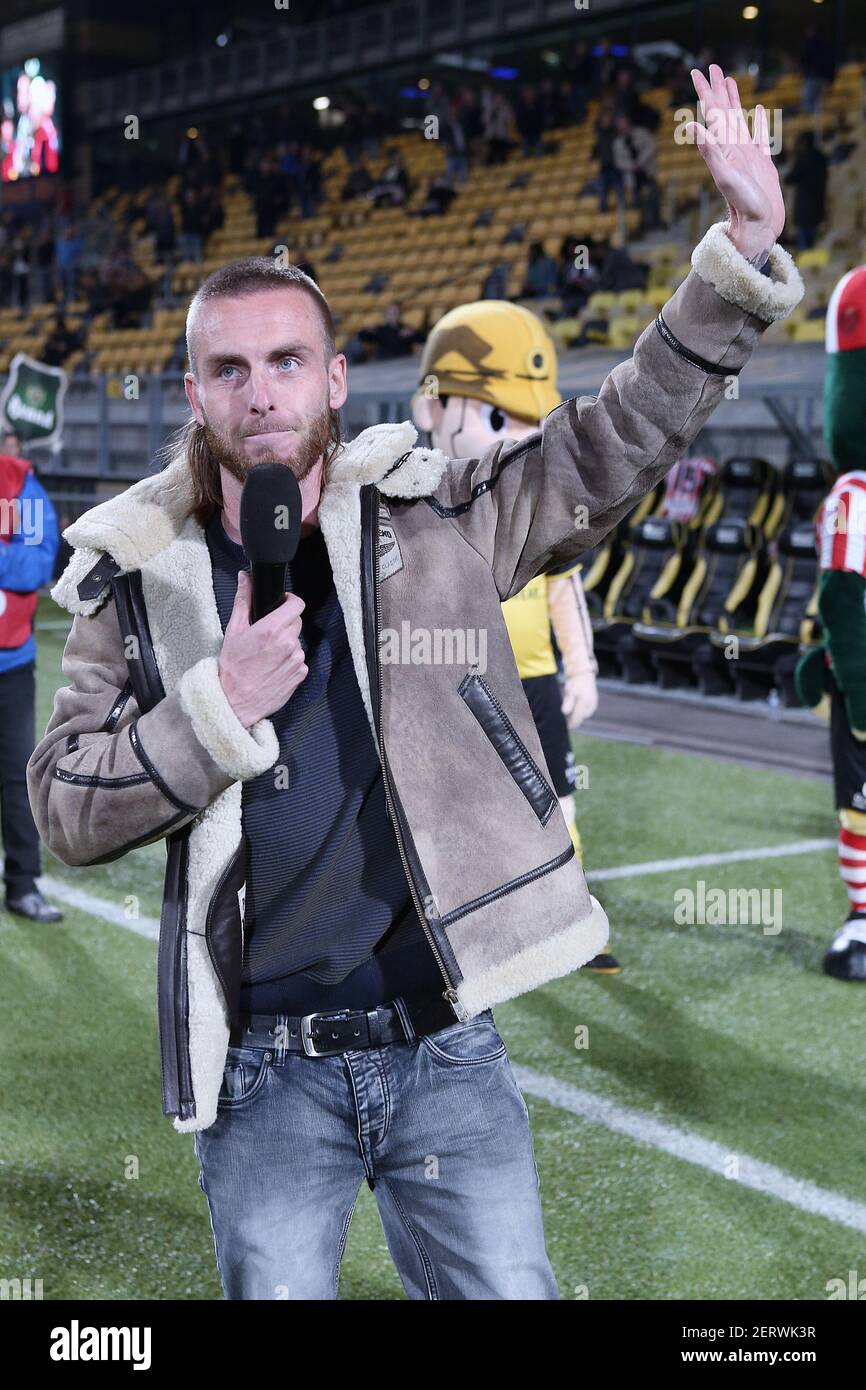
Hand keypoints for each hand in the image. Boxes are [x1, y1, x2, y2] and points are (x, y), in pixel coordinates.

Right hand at [217, 569, 307, 726]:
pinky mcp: (300, 675)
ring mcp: (296, 660)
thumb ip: (243, 601)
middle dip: (284, 623)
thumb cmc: (232, 667)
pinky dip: (289, 661)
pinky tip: (273, 667)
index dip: (290, 601)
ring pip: (297, 642)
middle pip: (296, 622)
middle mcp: (287, 644)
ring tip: (267, 655)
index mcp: (271, 629)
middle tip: (267, 633)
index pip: (296, 604)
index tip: (282, 603)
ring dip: (286, 644)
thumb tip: (245, 578)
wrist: (235, 701)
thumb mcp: (233, 630)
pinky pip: (299, 660)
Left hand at [561, 671, 597, 729]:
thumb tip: (565, 712)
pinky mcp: (594, 704)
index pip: (577, 719)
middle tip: (566, 720)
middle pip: (581, 718)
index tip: (566, 726)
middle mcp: (590, 706)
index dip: (571, 724)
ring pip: (584, 715)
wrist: (583, 674)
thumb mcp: (569, 692)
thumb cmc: (575, 683)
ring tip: (569, 713)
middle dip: (573, 720)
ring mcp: (593, 705)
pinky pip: (586, 712)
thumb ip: (568, 703)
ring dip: (577, 716)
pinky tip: (575, 709)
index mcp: (584, 703)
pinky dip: (581, 712)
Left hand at [685, 63, 784, 259]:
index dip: (705, 91)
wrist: (758, 227)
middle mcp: (733, 148)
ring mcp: (747, 155)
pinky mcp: (762, 163)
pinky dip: (760, 121)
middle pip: (723, 111)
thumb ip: (709, 151)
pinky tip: (759, 110)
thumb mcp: (725, 176)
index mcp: (724, 148)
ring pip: (739, 119)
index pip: (712, 112)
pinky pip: (760, 136)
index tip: (696, 71)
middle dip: (717, 89)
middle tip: (712, 66)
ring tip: (729, 81)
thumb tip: (692, 126)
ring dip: (734, 100)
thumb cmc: (743, 205)